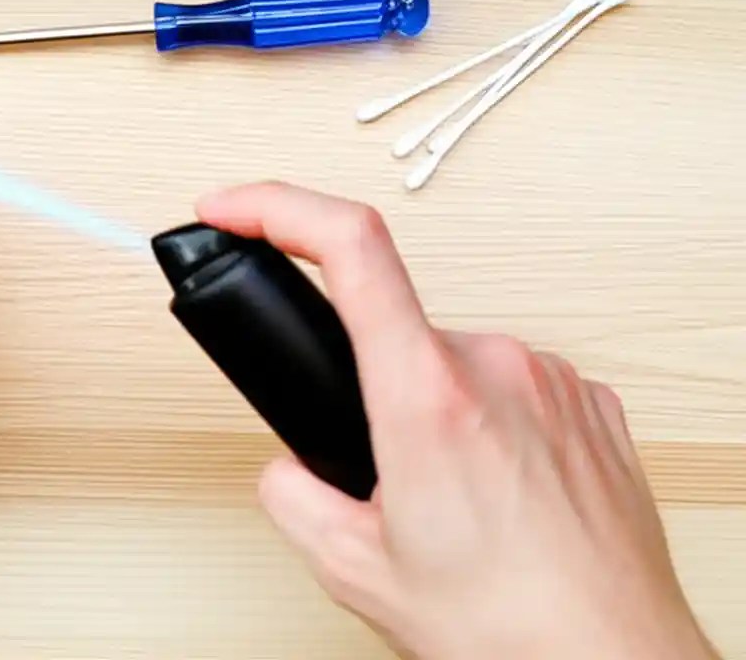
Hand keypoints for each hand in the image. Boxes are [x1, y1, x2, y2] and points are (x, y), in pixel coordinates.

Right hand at [196, 182, 718, 659]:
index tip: (232, 209)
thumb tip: (288, 464)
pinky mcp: (592, 401)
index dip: (276, 207)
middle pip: (393, 329)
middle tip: (381, 472)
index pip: (347, 246)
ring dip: (430, 414)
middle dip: (368, 391)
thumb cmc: (509, 626)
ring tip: (449, 501)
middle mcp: (496, 366)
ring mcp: (552, 379)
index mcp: (425, 394)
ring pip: (453, 363)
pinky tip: (495, 494)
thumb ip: (290, 493)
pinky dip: (485, 426)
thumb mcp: (353, 567)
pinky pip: (511, 387)